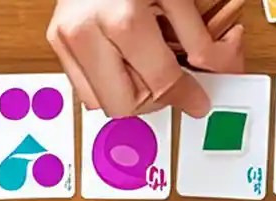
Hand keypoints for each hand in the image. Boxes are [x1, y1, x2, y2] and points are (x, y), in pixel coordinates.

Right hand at [47, 0, 243, 117]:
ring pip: (100, 103)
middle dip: (153, 99)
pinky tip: (122, 59)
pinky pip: (84, 87)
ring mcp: (65, 39)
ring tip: (143, 65)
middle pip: (125, 105)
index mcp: (123, 20)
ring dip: (128, 94)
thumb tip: (220, 71)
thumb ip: (201, 39)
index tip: (198, 99)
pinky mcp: (55, 41)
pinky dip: (108, 83)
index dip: (187, 94)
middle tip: (168, 80)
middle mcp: (87, 33)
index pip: (161, 83)